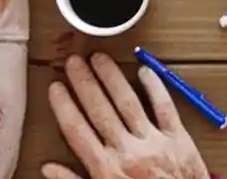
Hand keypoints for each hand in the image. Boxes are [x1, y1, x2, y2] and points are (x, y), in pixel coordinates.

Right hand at [42, 54, 210, 178]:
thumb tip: (48, 167)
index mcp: (105, 168)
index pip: (77, 131)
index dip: (64, 107)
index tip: (56, 87)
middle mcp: (128, 151)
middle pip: (100, 111)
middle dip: (85, 84)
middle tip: (74, 62)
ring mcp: (154, 142)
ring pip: (129, 104)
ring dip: (112, 79)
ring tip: (100, 58)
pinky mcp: (179, 138)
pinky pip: (165, 108)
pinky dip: (155, 88)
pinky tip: (145, 70)